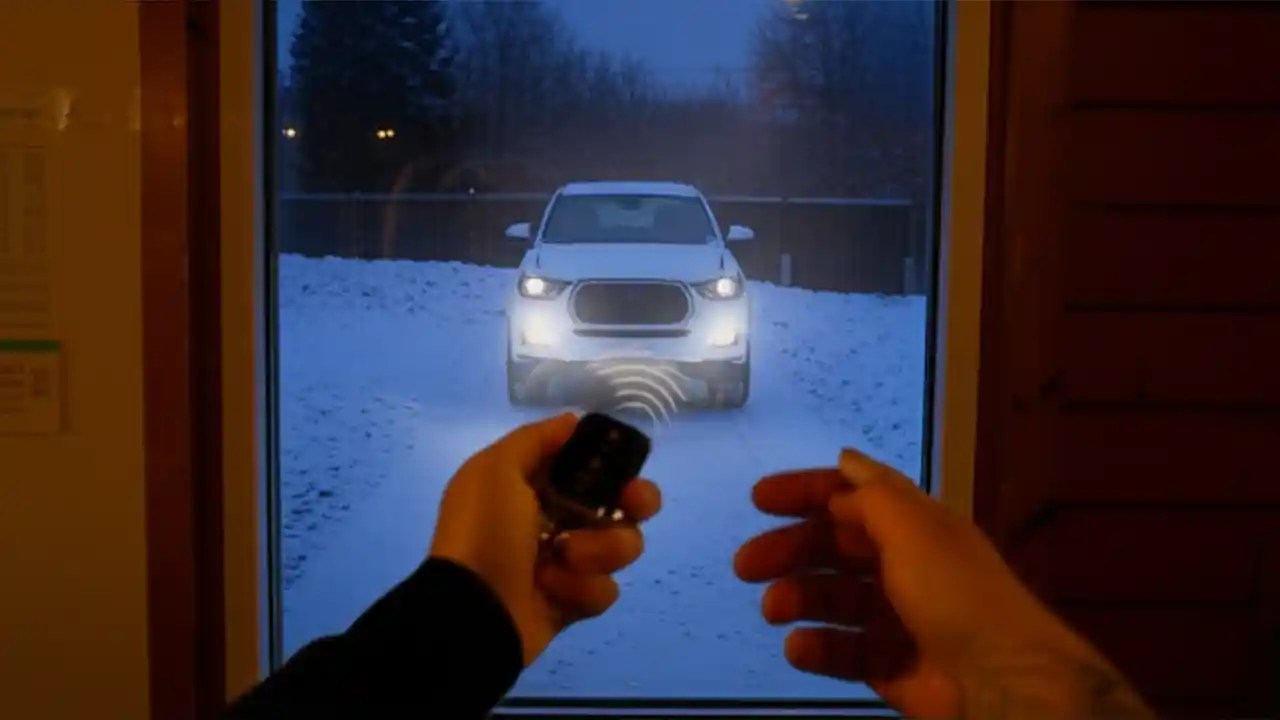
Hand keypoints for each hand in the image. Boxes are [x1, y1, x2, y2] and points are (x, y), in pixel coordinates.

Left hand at [429, 413, 660, 665]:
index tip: (626, 464)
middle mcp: (557, 519)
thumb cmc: (484, 532)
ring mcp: (569, 563)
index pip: (593, 464)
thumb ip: (535, 439)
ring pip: (622, 546)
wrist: (473, 609)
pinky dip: (581, 590)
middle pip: (623, 503)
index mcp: (537, 485)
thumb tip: (573, 421)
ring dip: (598, 550)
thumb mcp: (496, 469)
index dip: (616, 462)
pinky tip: (552, 591)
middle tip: (631, 506)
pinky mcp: (575, 602)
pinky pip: (604, 590)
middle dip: (636, 502)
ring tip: (563, 558)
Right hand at [734, 449, 1151, 718]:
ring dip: (798, 599)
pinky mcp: (891, 668)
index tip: (759, 499)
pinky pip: (845, 653)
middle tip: (746, 565)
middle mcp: (907, 568)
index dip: (807, 492)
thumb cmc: (955, 593)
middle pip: (836, 549)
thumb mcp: (912, 528)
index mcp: (916, 527)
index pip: (854, 497)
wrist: (1003, 682)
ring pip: (835, 602)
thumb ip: (871, 495)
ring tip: (772, 609)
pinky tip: (798, 648)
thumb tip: (844, 461)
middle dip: (790, 551)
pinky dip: (818, 649)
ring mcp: (899, 621)